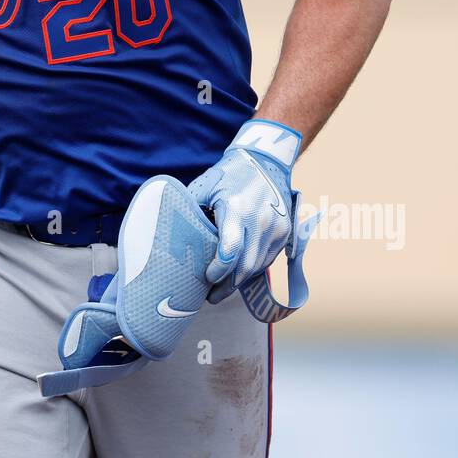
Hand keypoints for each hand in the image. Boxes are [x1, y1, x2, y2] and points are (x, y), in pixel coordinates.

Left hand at [187, 119, 300, 297]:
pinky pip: (267, 260)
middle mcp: (261, 221)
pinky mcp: (285, 233)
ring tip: (221, 287)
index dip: (217, 271)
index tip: (206, 279)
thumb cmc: (229, 175)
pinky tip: (238, 273)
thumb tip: (171, 238)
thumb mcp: (204, 187)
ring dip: (239, 281)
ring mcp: (277, 228)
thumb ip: (190, 212)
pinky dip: (252, 270)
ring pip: (257, 268)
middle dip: (226, 286)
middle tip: (209, 295)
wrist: (266, 161)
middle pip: (244, 267)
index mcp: (238, 208)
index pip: (230, 251)